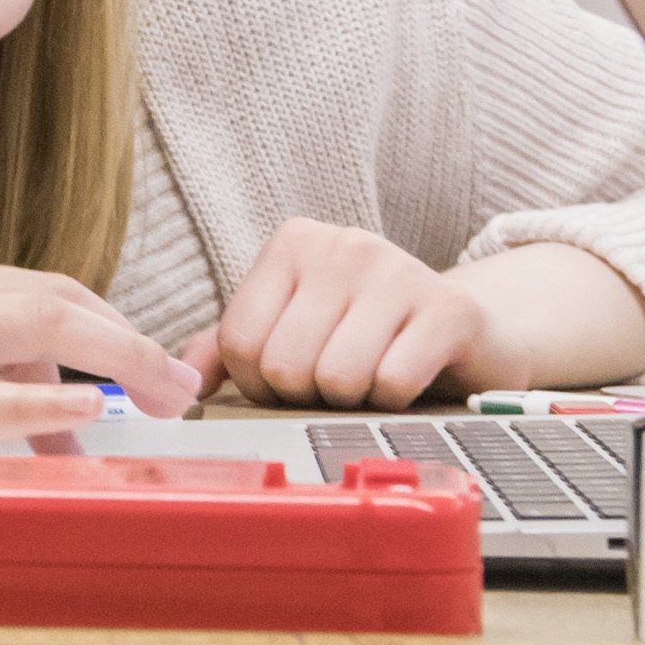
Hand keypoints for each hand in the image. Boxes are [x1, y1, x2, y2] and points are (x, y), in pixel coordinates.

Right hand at [0, 256, 202, 473]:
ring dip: (114, 355)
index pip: (19, 290)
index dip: (89, 325)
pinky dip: (46, 401)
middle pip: (48, 295)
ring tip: (161, 398)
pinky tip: (92, 411)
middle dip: (124, 335)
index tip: (125, 369)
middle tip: (174, 386)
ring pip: (35, 325)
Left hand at [181, 227, 644, 407]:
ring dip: (353, 400)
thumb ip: (227, 349)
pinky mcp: (449, 309)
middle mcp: (343, 244)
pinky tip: (411, 378)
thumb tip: (176, 382)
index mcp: (293, 244)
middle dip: (307, 394)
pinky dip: (395, 400)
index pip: (239, 341)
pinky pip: (391, 382)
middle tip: (339, 382)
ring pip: (337, 377)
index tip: (292, 378)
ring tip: (374, 378)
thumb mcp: (293, 330)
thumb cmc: (368, 335)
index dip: (260, 383)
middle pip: (285, 364)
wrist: (468, 333)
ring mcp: (399, 270)